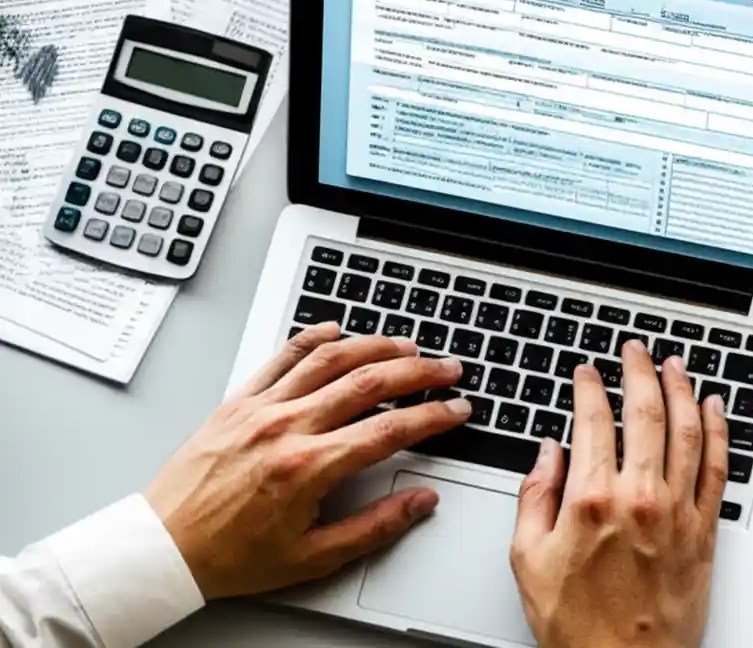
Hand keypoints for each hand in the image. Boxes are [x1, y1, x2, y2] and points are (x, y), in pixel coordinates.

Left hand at [145, 322, 471, 599]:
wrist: (163, 548)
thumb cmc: (231, 557)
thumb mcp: (312, 557)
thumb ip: (375, 527)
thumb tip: (421, 502)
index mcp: (307, 468)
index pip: (389, 430)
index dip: (432, 417)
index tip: (457, 410)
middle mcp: (285, 428)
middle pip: (367, 382)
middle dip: (418, 372)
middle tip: (447, 369)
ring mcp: (259, 409)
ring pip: (328, 359)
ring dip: (375, 346)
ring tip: (407, 346)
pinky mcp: (237, 402)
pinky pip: (281, 357)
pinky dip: (312, 337)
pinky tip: (336, 329)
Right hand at [510, 340, 729, 647]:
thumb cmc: (579, 627)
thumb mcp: (528, 561)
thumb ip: (535, 497)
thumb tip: (548, 454)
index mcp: (591, 500)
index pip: (593, 420)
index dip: (589, 387)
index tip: (587, 374)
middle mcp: (639, 498)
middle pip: (646, 411)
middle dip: (639, 371)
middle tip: (634, 351)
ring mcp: (678, 511)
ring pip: (687, 429)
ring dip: (682, 388)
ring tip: (674, 366)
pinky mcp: (704, 530)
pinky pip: (718, 466)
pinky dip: (719, 430)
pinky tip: (714, 409)